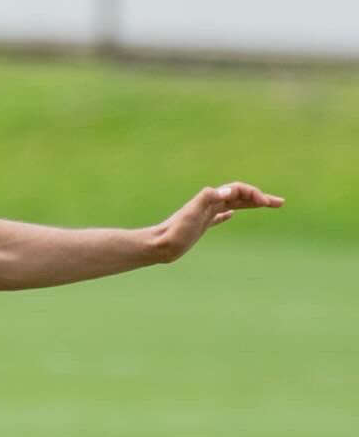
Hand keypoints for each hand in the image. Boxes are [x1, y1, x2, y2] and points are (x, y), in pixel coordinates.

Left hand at [154, 181, 283, 262]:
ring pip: (232, 204)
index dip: (253, 194)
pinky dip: (227, 214)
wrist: (157, 245)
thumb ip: (207, 199)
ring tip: (267, 205)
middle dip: (259, 198)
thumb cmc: (174, 232)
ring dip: (250, 204)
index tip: (264, 203)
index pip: (238, 190)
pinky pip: (217, 217)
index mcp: (210, 200)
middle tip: (280, 203)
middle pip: (239, 196)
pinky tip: (231, 215)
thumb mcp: (191, 213)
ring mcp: (204, 215)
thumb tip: (225, 191)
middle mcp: (209, 205)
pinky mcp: (199, 226)